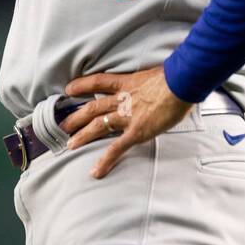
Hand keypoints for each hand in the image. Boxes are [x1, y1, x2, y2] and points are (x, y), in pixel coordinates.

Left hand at [61, 66, 194, 178]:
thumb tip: (164, 79)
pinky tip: (96, 171)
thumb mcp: (161, 73)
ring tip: (70, 145)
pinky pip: (117, 148)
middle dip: (77, 117)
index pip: (98, 82)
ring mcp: (127, 116)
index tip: (69, 89)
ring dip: (82, 136)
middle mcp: (123, 99)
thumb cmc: (177, 76)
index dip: (82, 85)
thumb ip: (155, 80)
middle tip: (63, 125)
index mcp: (127, 83)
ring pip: (98, 126)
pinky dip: (105, 160)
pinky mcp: (136, 132)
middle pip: (93, 107)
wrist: (181, 82)